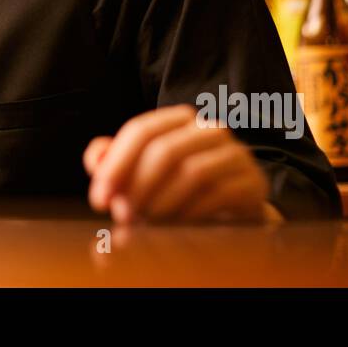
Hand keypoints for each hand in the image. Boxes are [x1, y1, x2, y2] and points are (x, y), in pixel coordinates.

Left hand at [84, 105, 280, 224]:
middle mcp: (209, 130)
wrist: (232, 212)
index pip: (141, 130)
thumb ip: (114, 162)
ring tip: (146, 223)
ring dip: (161, 203)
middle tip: (122, 216)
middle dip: (136, 187)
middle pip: (164, 150)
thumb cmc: (178, 189)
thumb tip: (95, 159)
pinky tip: (175, 226)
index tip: (99, 198)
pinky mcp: (252, 182)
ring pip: (191, 172)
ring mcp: (235, 154)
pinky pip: (217, 194)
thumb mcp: (142, 173)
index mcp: (179, 120)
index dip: (116, 165)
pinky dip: (189, 213)